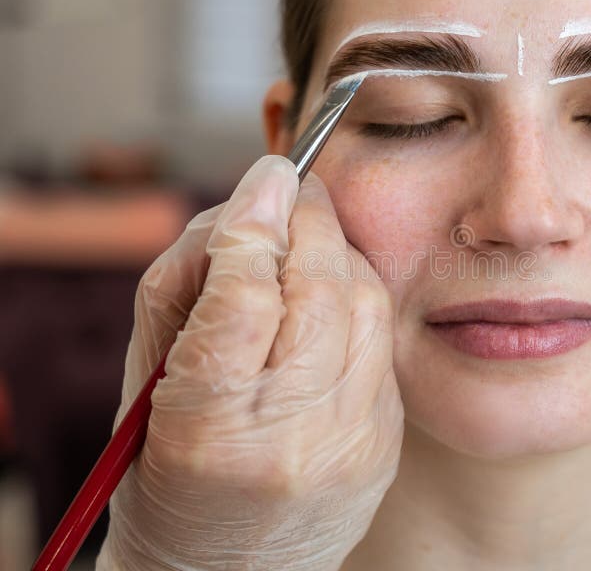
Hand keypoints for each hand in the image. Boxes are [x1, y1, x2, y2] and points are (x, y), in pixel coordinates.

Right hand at [96, 155, 403, 569]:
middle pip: (322, 290)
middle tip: (295, 190)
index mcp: (211, 428)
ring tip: (309, 242)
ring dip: (338, 253)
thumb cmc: (167, 474)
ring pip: (367, 305)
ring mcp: (352, 444)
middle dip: (310, 222)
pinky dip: (357, 300)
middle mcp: (293, 438)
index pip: (246, 295)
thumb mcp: (145, 384)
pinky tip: (331, 297)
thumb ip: (186, 288)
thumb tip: (246, 207)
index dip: (257, 223)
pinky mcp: (386, 443)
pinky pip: (382, 340)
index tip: (266, 175)